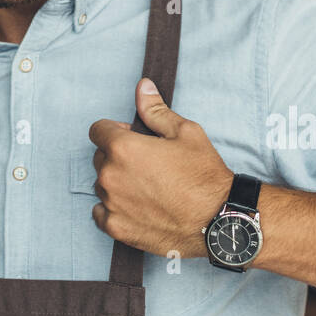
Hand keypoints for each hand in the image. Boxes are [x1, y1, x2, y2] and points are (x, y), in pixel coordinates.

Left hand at [88, 79, 232, 258]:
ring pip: (102, 185)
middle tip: (146, 164)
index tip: (133, 138)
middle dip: (117, 156)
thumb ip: (156, 109)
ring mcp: (111, 204)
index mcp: (123, 148)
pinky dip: (113, 209)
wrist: (217, 219)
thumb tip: (142, 87)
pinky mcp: (117, 228)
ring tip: (146, 187)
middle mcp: (110, 176)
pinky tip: (136, 207)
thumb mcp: (185, 132)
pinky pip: (101, 213)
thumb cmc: (203, 175)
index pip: (98, 130)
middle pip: (100, 158)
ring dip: (116, 182)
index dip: (115, 130)